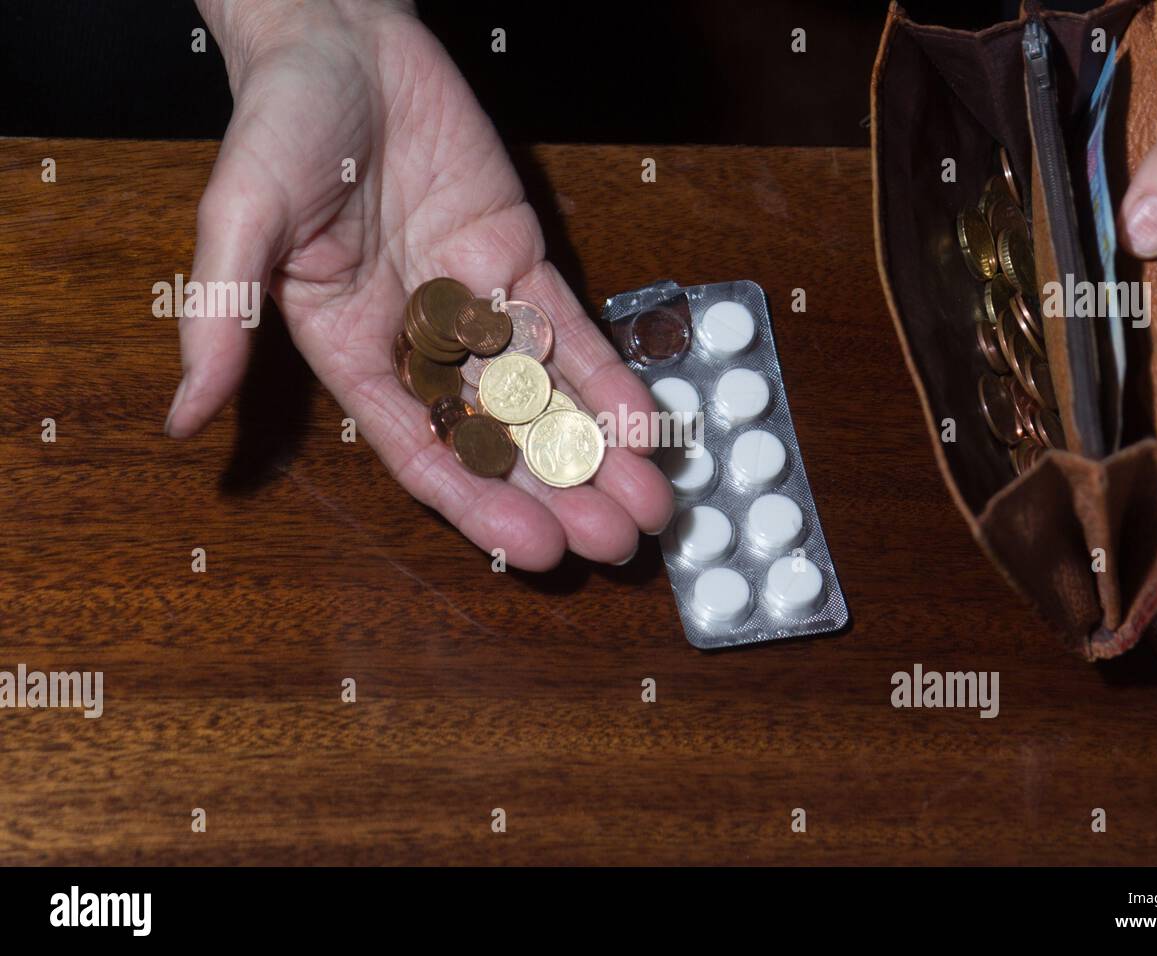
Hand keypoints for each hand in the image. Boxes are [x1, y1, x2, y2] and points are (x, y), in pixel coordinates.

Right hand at [173, 0, 671, 569]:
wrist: (341, 36)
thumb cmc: (277, 124)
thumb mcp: (236, 222)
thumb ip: (220, 321)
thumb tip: (179, 422)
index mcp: (352, 352)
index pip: (424, 449)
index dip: (478, 503)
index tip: (532, 550)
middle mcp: (419, 343)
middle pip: (500, 437)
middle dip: (558, 492)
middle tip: (615, 544)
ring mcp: (475, 304)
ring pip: (545, 394)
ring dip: (598, 451)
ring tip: (648, 507)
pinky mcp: (517, 260)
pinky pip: (568, 328)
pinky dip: (607, 374)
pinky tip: (644, 422)